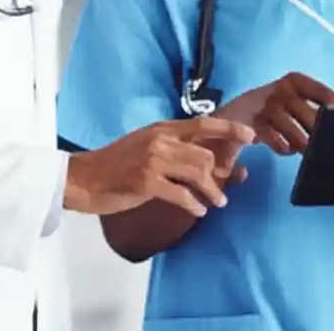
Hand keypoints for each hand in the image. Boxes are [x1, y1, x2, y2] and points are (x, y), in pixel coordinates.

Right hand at [64, 117, 255, 216]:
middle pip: (205, 155)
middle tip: (224, 188)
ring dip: (212, 191)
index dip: (230, 129)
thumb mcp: (146, 146)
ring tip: (218, 203)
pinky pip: (182, 194)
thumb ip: (174, 148)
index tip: (250, 136)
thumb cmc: (116, 164)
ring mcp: (153, 160)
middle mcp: (161, 141)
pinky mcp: (147, 182)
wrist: (83, 178)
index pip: (204, 123)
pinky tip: (198, 210)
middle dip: (220, 174)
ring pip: (198, 173)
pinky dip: (195, 204)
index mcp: (162, 129)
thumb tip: (207, 159)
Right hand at [217, 72, 333, 154]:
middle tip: (323, 142)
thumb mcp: (296, 96)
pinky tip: (286, 147)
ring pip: (298, 135)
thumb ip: (317, 104)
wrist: (238, 110)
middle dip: (321, 135)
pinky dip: (285, 149)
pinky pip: (280, 144)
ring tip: (305, 147)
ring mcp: (268, 107)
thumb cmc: (278, 105)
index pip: (327, 97)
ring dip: (304, 145)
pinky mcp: (256, 125)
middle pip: (314, 119)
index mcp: (297, 80)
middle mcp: (283, 90)